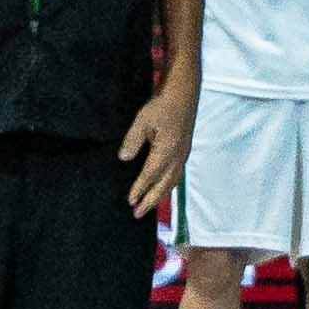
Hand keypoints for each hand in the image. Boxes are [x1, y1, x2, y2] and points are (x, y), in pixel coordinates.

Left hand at [118, 80, 194, 215]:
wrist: (183, 94)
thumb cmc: (162, 106)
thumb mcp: (142, 120)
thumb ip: (133, 140)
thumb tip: (124, 159)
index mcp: (166, 150)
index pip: (150, 175)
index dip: (140, 189)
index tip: (130, 201)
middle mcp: (177, 156)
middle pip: (164, 184)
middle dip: (151, 200)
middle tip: (138, 214)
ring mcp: (182, 154)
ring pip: (172, 181)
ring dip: (160, 195)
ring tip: (149, 205)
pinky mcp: (184, 150)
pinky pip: (176, 174)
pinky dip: (168, 185)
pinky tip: (163, 187)